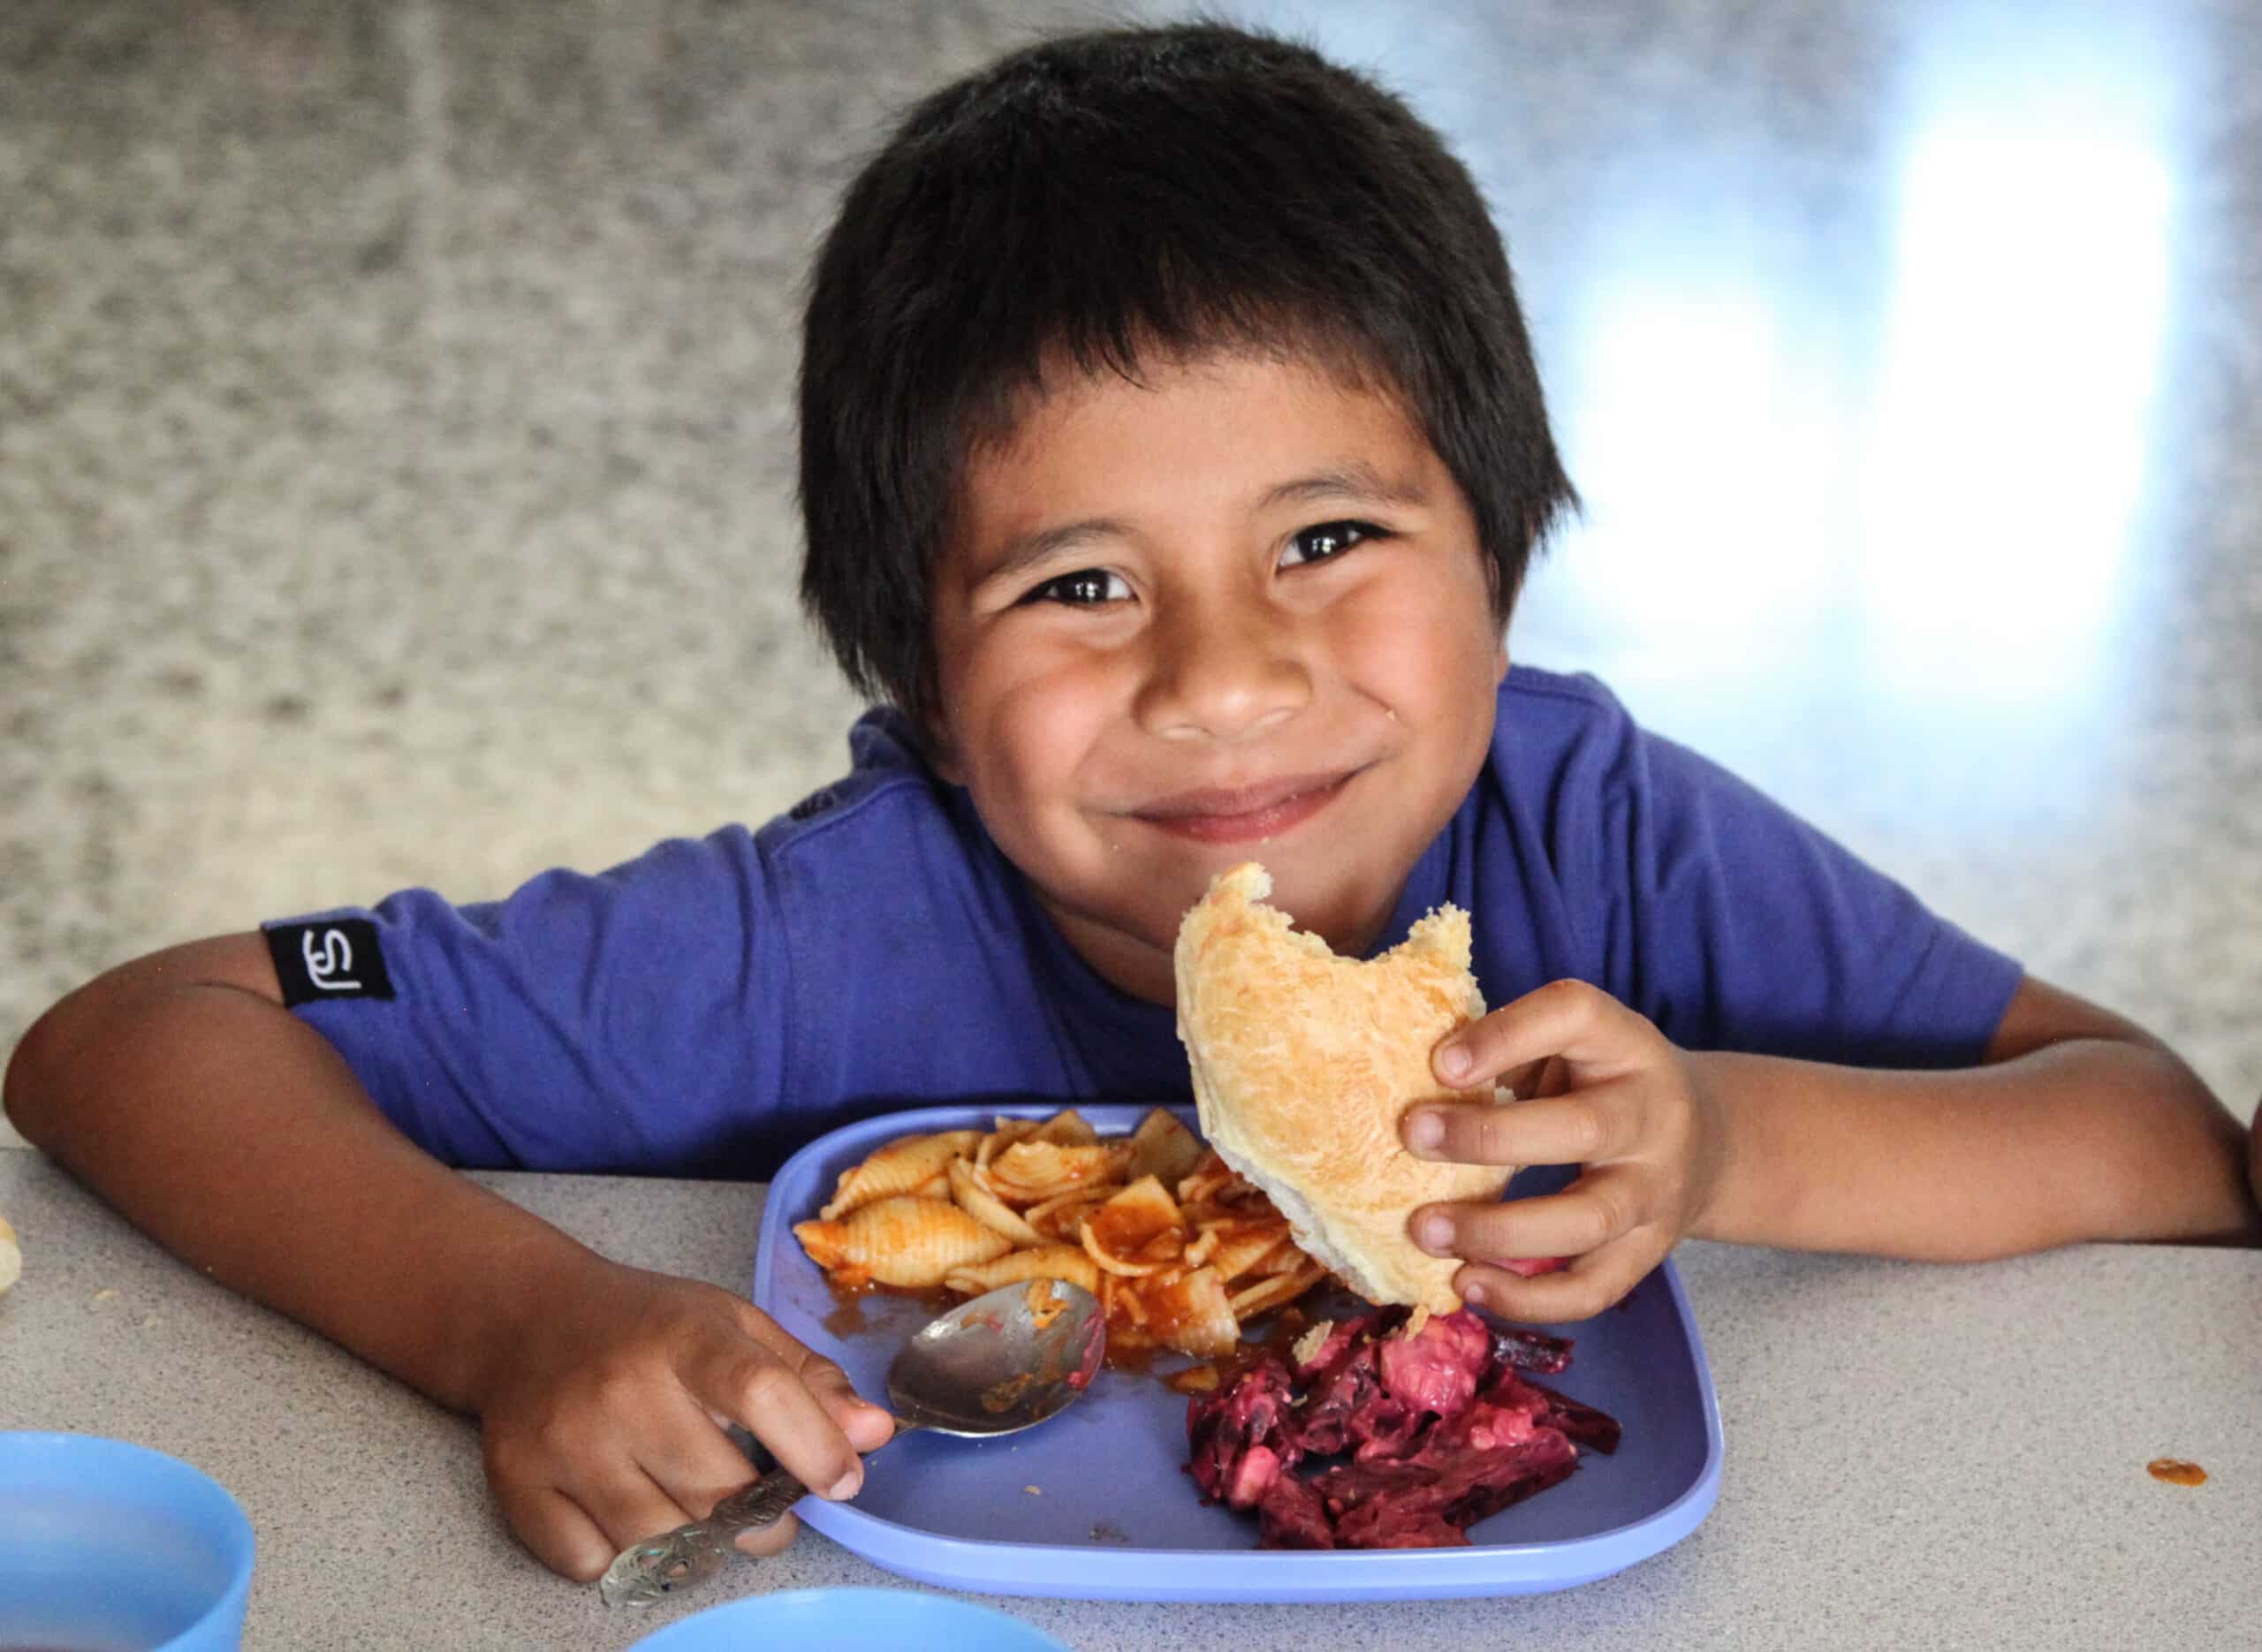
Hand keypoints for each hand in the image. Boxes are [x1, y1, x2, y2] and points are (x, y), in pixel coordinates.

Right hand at [468, 1255, 894, 1580]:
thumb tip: (875, 1434)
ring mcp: (565, 1440)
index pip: (760, 1392)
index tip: (843, 1481)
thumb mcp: (734, 1326)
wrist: (527, 1319)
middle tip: (769, 1510)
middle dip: (763, 1519)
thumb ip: (808, 1380)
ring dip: (700, 1546)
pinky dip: (624, 1558)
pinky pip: (592, 1563)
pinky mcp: (519, 1485)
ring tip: (708, 1516)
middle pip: (715, 1489)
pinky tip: (634, 1514)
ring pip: (658, 1539)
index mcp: (683, 1335)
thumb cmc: (648, 1326)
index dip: (814, 1447)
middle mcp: (620, 1387)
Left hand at [1399, 980, 1725, 1320]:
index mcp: (1624, 1043)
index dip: (1506, 1036)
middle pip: (1579, 1128)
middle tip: (1411, 1136)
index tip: (1439, 1063)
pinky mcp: (1648, 1253)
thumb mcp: (1571, 1045)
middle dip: (1487, 1136)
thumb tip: (1408, 1080)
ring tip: (1425, 1231)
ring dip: (1497, 1231)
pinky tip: (1466, 1284)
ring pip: (1586, 1221)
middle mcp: (1651, 1115)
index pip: (1574, 1017)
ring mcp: (1655, 1191)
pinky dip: (1526, 1298)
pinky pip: (1592, 1288)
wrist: (1709, 1141)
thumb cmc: (1602, 1082)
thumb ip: (1507, 1052)